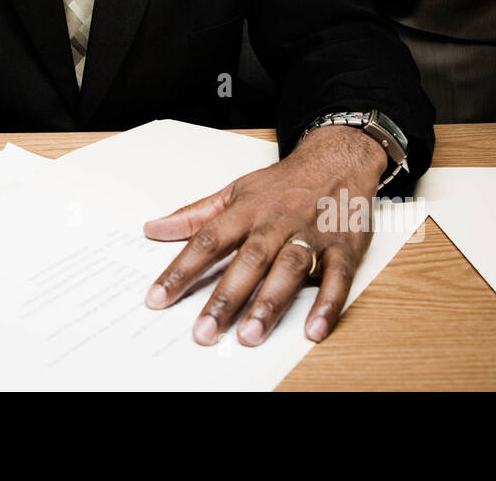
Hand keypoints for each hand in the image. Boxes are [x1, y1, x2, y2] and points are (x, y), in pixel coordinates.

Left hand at [142, 125, 385, 346]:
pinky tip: (313, 330)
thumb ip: (194, 214)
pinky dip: (327, 304)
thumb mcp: (234, 191)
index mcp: (245, 211)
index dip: (181, 270)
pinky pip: (337, 278)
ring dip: (269, 303)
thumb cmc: (282, 184)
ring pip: (288, 269)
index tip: (158, 298)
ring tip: (250, 335)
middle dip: (225, 298)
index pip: (207, 242)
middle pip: (248, 261)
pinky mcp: (343, 249)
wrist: (337, 160)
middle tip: (204, 332)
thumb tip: (152, 229)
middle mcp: (275, 224)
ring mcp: (311, 236)